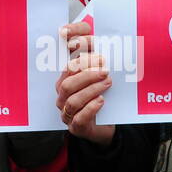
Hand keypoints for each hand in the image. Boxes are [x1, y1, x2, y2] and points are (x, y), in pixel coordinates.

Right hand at [54, 21, 114, 144]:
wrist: (106, 125)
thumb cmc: (101, 95)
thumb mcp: (101, 76)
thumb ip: (101, 60)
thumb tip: (105, 44)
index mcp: (65, 78)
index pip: (67, 64)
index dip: (71, 56)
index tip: (80, 43)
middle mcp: (62, 95)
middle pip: (67, 83)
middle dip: (86, 74)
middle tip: (105, 69)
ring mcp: (67, 112)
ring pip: (72, 100)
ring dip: (91, 89)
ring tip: (108, 83)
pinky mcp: (76, 127)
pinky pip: (79, 118)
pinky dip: (90, 108)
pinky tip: (101, 101)